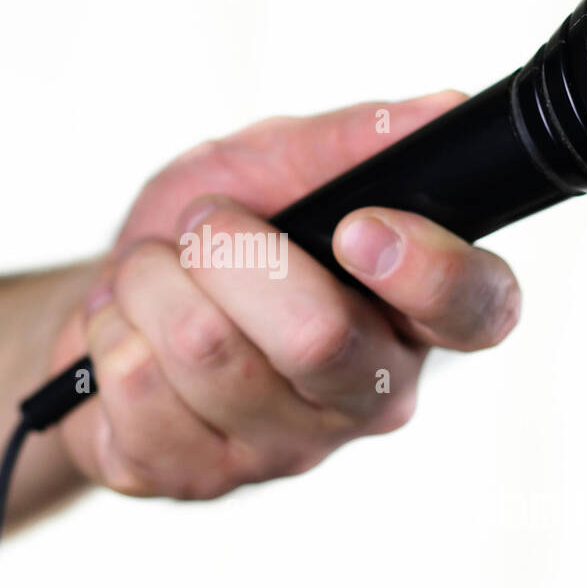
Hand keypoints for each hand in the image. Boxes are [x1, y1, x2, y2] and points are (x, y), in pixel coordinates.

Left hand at [49, 91, 520, 498]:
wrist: (117, 298)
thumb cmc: (211, 234)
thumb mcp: (276, 164)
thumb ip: (353, 142)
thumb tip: (441, 111)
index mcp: (408, 316)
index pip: (476, 313)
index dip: (429, 272)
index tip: (358, 227)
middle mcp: (363, 396)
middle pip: (318, 338)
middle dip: (230, 250)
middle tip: (203, 223)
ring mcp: (279, 449)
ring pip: (206, 353)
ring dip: (152, 281)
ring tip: (153, 276)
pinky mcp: (193, 476)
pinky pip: (135, 386)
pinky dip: (110, 330)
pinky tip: (127, 334)